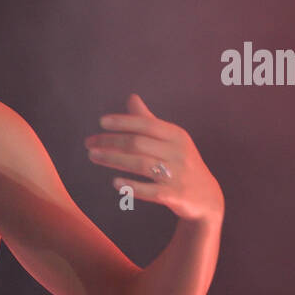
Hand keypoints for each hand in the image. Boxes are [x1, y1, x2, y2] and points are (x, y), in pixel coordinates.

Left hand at [84, 93, 223, 223]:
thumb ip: (149, 121)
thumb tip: (131, 98)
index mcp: (176, 136)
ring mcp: (177, 175)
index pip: (146, 124)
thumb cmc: (181, 163)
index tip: (101, 123)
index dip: (123, 122)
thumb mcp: (170, 140)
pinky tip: (115, 182)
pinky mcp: (175, 196)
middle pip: (138, 143)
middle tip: (88, 143)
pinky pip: (150, 190)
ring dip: (113, 159)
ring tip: (92, 156)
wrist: (206, 197)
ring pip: (140, 164)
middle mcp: (178, 153)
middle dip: (110, 142)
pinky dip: (132, 186)